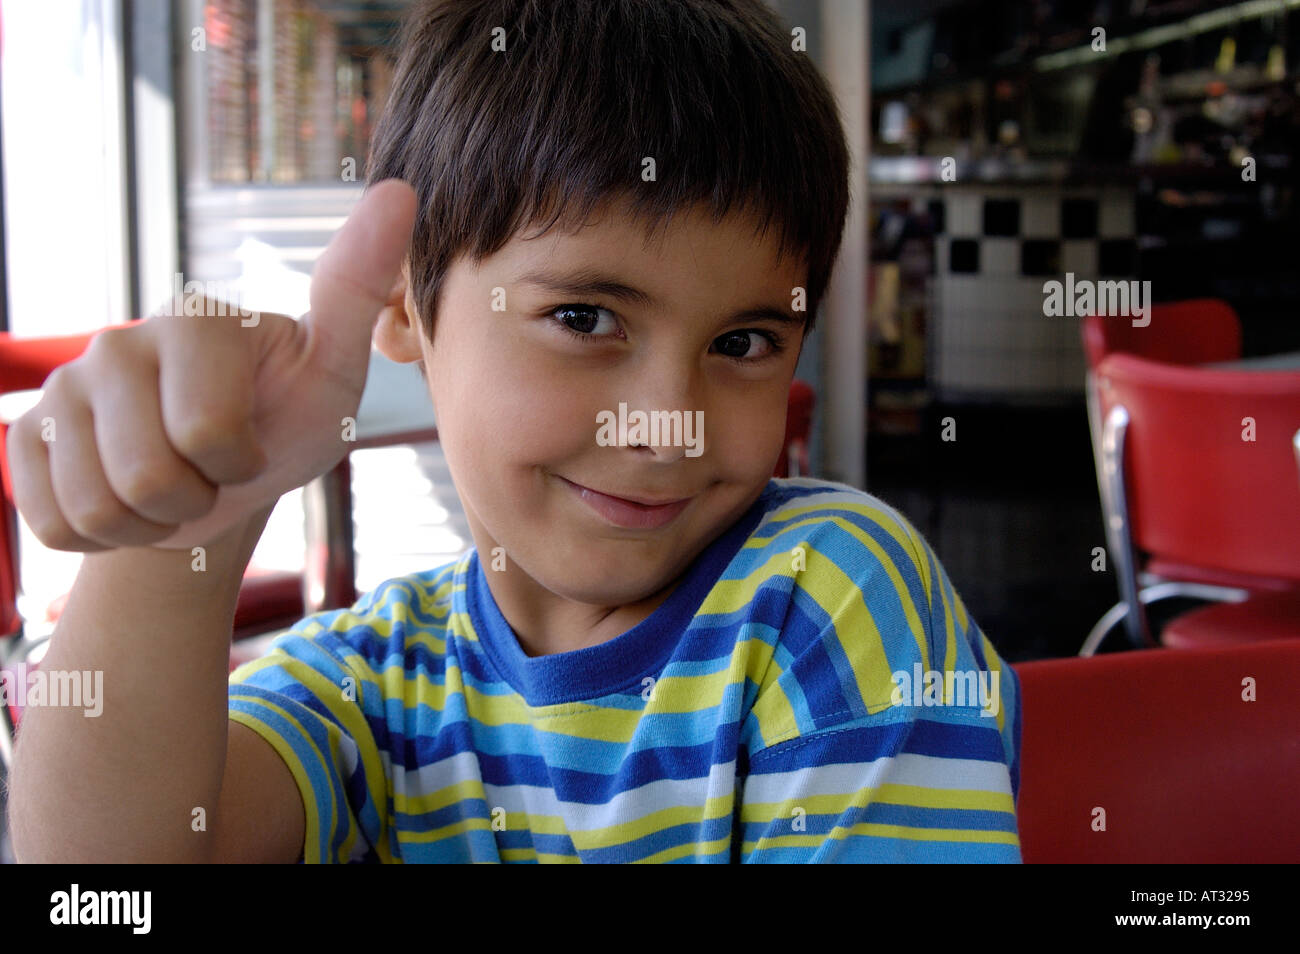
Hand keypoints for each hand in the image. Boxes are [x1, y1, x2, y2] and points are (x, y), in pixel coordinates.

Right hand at [6, 179, 416, 551]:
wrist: (221, 482)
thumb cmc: (286, 420)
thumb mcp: (332, 370)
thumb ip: (355, 289)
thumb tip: (399, 188)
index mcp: (194, 322)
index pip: (207, 436)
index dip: (239, 463)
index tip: (253, 441)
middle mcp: (117, 342)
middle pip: (148, 480)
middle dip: (195, 499)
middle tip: (213, 471)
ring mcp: (62, 387)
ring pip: (98, 508)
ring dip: (150, 522)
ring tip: (177, 484)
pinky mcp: (26, 436)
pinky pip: (54, 523)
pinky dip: (102, 535)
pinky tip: (129, 499)